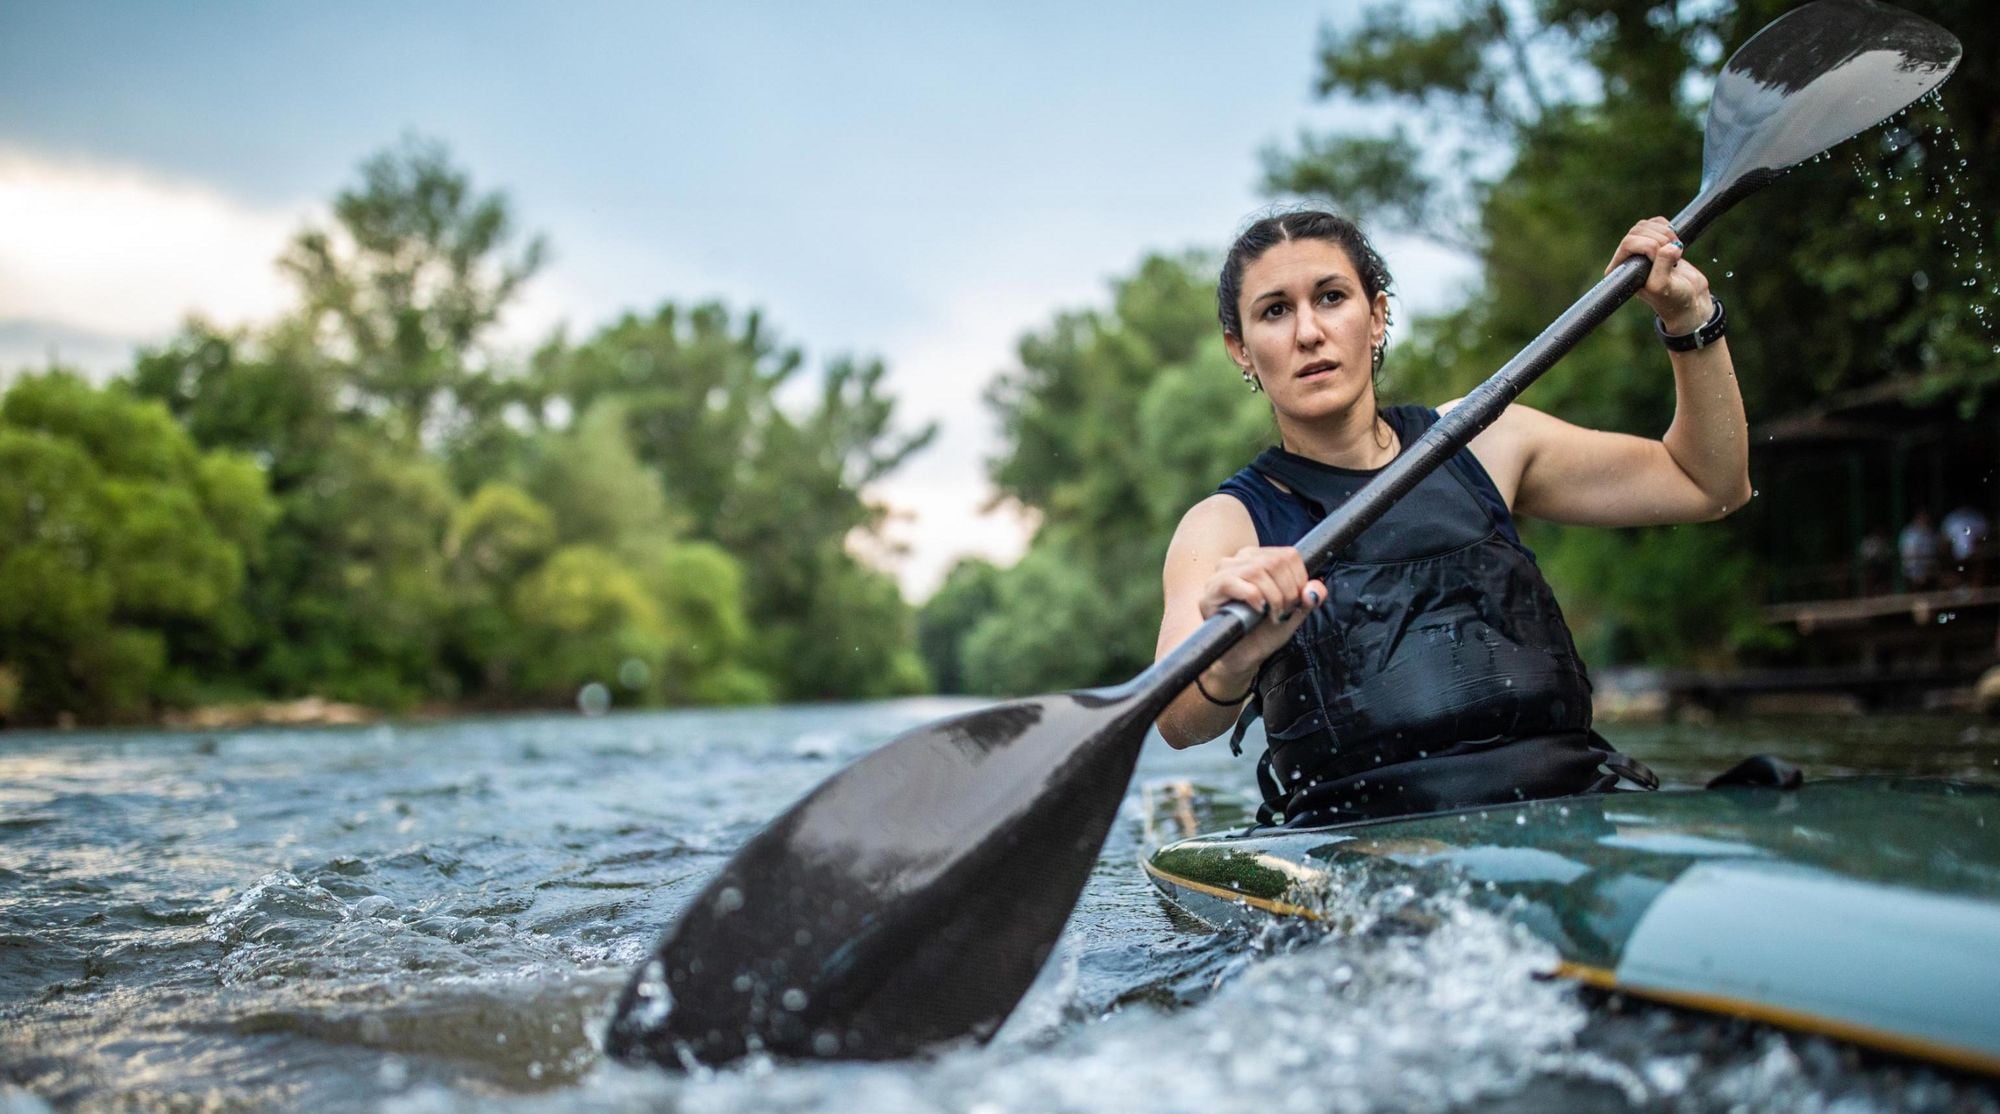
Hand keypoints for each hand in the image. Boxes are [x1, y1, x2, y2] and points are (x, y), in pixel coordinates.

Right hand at [1197, 546, 1327, 687]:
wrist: (1243, 656)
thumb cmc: (1265, 631)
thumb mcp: (1294, 612)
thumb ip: (1308, 598)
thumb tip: (1314, 590)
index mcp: (1260, 558)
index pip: (1288, 555)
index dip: (1299, 579)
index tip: (1296, 601)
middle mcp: (1239, 560)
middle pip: (1275, 562)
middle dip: (1287, 591)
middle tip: (1284, 612)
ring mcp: (1222, 573)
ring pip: (1256, 570)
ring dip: (1272, 596)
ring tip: (1272, 614)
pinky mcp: (1211, 591)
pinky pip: (1233, 582)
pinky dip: (1252, 597)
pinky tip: (1257, 610)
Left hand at [1608, 217, 1713, 334]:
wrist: (1690, 300)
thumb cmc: (1673, 298)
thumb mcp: (1664, 286)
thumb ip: (1662, 265)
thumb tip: (1670, 247)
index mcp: (1621, 271)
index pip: (1628, 243)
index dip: (1649, 245)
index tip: (1663, 258)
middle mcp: (1627, 259)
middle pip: (1638, 231)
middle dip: (1660, 239)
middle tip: (1674, 256)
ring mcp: (1640, 249)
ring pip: (1646, 225)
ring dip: (1666, 234)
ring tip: (1676, 253)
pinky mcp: (1655, 241)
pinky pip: (1657, 223)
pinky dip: (1669, 229)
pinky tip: (1675, 244)